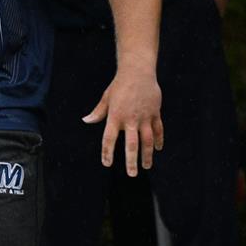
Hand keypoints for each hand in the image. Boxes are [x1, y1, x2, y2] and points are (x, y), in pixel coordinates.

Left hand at [82, 61, 163, 176]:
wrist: (137, 71)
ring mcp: (144, 117)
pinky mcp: (155, 113)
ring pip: (147, 140)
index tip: (107, 163)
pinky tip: (158, 148)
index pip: (109, 139)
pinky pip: (158, 130)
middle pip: (131, 145)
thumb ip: (98, 112)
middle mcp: (130, 119)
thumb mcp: (106, 98)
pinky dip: (159, 140)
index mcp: (115, 116)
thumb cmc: (119, 85)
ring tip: (146, 166)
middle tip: (132, 174)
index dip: (107, 152)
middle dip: (131, 161)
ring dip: (147, 155)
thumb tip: (86, 120)